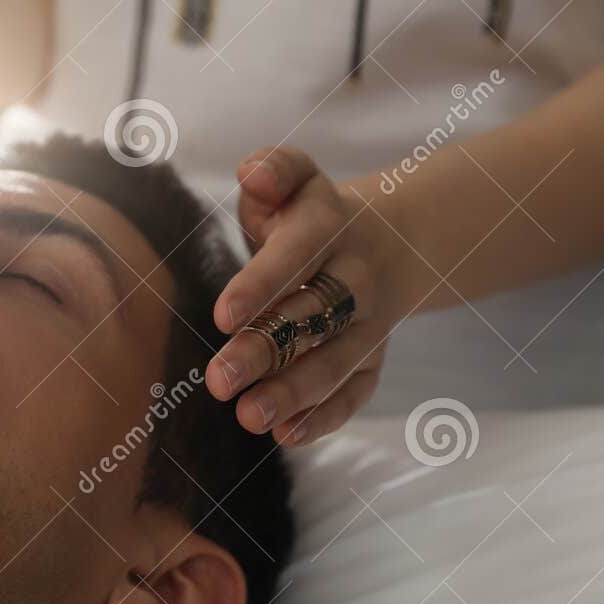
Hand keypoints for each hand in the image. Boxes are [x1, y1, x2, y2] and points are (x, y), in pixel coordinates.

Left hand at [205, 147, 408, 446]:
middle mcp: (357, 277)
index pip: (297, 254)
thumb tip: (252, 174)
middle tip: (218, 380)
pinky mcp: (373, 359)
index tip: (222, 316)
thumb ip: (273, 169)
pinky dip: (326, 416)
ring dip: (294, 392)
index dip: (262, 285)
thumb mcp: (294, 179)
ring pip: (338, 361)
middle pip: (314, 316)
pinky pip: (357, 392)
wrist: (386, 243)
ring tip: (247, 416)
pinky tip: (287, 434)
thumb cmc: (309, 213)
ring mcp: (370, 323)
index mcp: (331, 226)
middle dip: (267, 350)